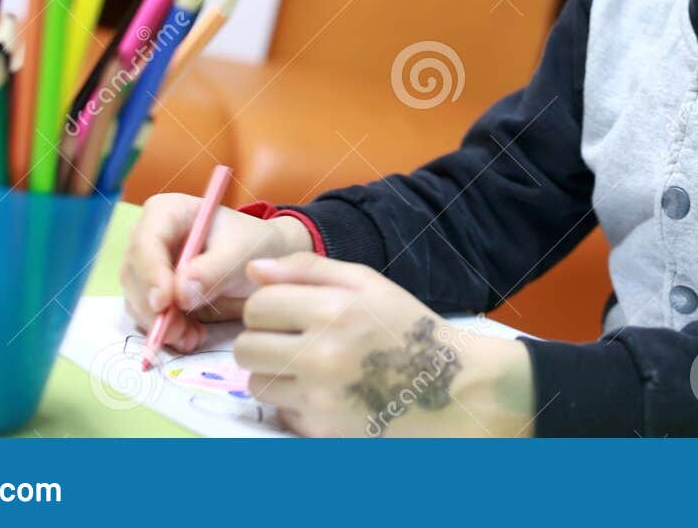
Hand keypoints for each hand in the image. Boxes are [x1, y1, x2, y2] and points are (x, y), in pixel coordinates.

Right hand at [121, 193, 311, 351]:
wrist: (262, 261)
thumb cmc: (251, 245)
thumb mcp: (241, 253)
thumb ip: (214, 270)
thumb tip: (180, 295)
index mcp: (166, 212)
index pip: (146, 241)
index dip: (150, 273)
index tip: (164, 303)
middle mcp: (149, 236)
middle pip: (134, 274)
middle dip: (153, 308)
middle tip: (177, 332)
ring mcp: (148, 265)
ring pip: (137, 299)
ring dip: (160, 325)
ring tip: (191, 338)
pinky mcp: (153, 291)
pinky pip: (148, 315)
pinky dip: (167, 331)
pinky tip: (192, 337)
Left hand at [234, 251, 534, 437]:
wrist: (452, 387)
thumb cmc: (407, 327)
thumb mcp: (368, 283)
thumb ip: (309, 269)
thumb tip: (252, 269)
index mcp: (335, 308)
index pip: (258, 305)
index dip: (266, 307)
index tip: (286, 312)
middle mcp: (323, 353)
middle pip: (246, 347)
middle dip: (261, 341)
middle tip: (289, 340)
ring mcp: (321, 396)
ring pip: (256, 384)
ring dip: (273, 374)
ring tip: (306, 366)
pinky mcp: (323, 429)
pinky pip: (281, 411)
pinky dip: (295, 402)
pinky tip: (325, 391)